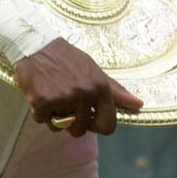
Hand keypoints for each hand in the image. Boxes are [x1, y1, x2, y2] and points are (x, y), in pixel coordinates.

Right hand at [14, 37, 143, 136]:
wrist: (38, 47)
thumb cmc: (68, 59)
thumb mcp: (95, 71)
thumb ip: (115, 91)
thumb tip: (138, 105)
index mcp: (100, 88)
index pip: (108, 125)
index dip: (98, 126)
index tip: (90, 120)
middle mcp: (84, 95)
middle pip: (81, 130)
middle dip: (72, 122)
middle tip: (66, 103)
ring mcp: (63, 100)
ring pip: (60, 127)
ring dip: (54, 117)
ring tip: (54, 96)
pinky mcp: (43, 102)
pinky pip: (41, 121)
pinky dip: (39, 112)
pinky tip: (41, 94)